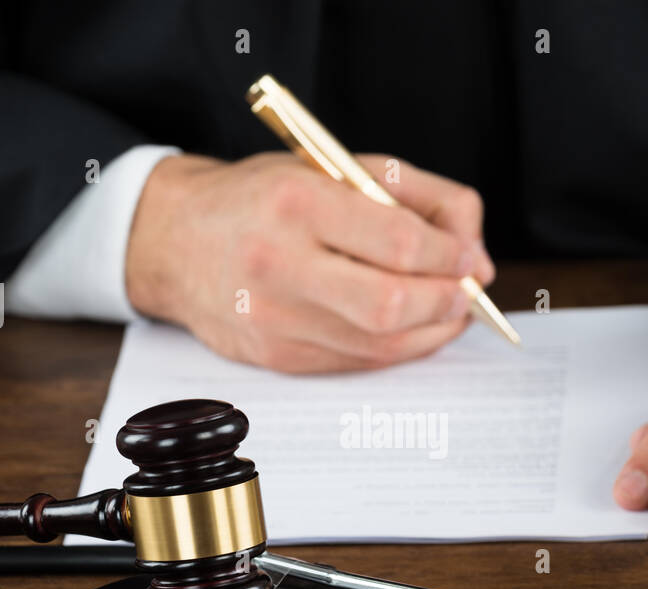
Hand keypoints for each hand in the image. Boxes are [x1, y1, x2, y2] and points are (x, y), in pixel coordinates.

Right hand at [124, 152, 494, 372]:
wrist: (175, 241)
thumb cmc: (264, 199)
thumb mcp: (334, 167)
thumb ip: (414, 195)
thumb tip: (472, 249)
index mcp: (296, 203)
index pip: (398, 242)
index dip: (450, 255)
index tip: (469, 255)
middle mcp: (278, 264)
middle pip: (391, 304)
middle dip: (446, 300)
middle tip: (466, 290)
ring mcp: (274, 320)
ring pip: (380, 344)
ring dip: (432, 330)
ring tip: (446, 308)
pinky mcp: (276, 357)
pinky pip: (358, 362)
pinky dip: (396, 347)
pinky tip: (408, 326)